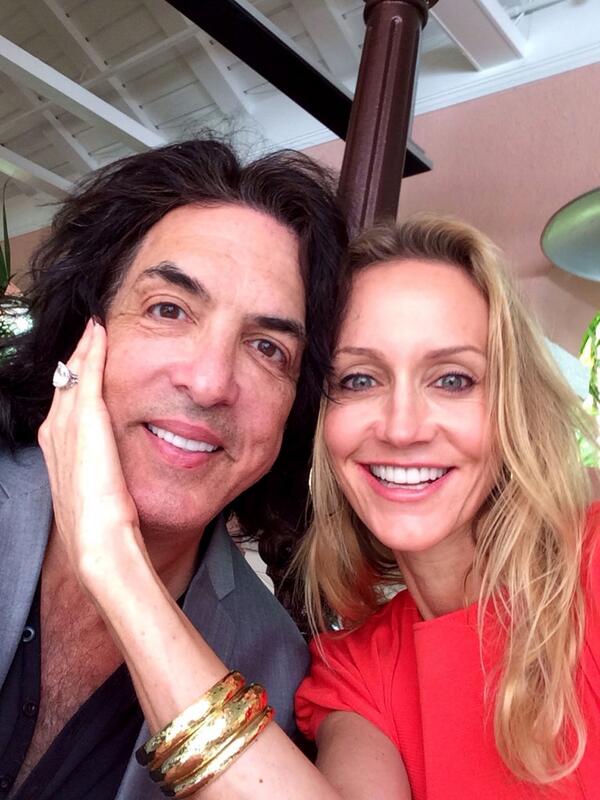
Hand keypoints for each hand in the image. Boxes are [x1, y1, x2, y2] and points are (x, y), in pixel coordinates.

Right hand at [38, 318, 142, 586]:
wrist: (98, 542)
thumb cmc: (101, 527)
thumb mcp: (96, 494)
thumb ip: (100, 472)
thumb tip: (112, 469)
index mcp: (56, 451)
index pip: (65, 405)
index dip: (75, 381)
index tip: (87, 362)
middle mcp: (54, 433)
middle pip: (64, 385)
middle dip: (76, 359)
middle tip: (90, 333)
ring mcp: (66, 425)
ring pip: (73, 375)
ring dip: (84, 349)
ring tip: (94, 328)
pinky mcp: (86, 420)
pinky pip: (89, 375)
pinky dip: (93, 351)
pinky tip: (100, 332)